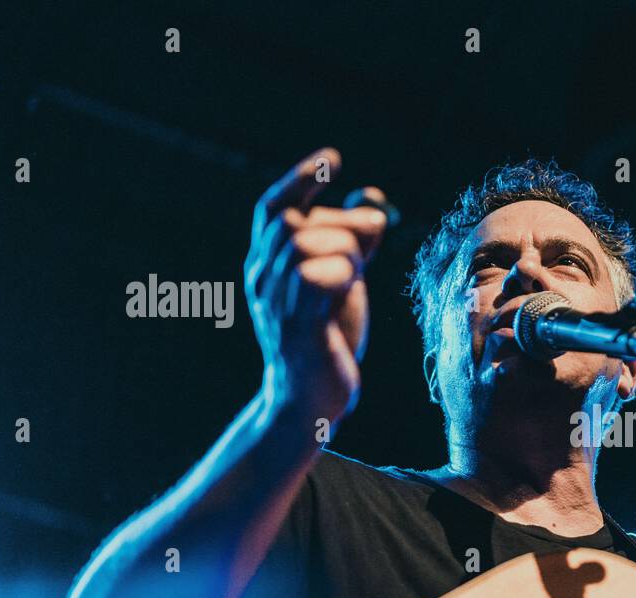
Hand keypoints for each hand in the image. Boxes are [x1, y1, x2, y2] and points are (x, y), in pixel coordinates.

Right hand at [245, 147, 387, 422]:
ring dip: (346, 253)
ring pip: (306, 246)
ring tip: (355, 278)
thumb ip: (350, 245)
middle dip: (341, 224)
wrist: (307, 401)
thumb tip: (372, 204)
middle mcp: (263, 281)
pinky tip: (348, 291)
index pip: (272, 209)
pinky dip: (341, 276)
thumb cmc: (325, 338)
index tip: (331, 159)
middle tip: (372, 243)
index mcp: (267, 266)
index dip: (299, 180)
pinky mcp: (299, 330)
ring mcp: (277, 306)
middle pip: (294, 223)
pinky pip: (315, 280)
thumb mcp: (339, 283)